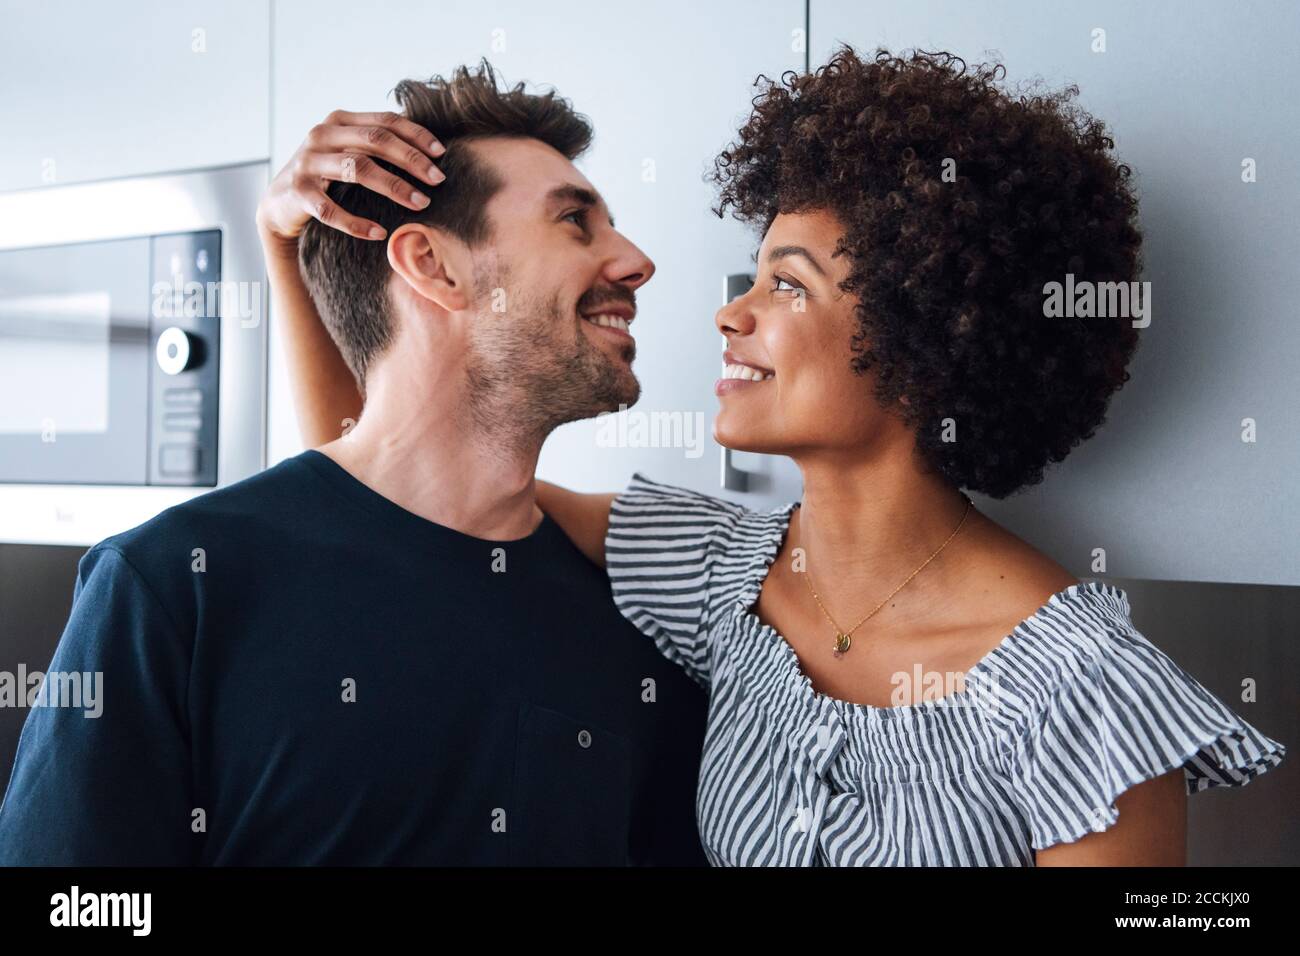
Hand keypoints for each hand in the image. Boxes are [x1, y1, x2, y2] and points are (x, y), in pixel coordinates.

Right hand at [256, 110, 445, 249]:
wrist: (278, 202)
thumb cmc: (324, 176)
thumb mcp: (347, 151)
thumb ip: (375, 144)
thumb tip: (428, 150)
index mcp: (339, 121)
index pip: (384, 121)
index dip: (415, 135)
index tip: (441, 153)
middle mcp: (321, 135)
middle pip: (375, 141)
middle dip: (411, 160)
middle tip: (438, 180)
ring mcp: (308, 162)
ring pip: (358, 169)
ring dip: (394, 186)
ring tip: (419, 203)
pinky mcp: (298, 192)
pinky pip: (331, 210)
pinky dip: (356, 223)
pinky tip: (379, 233)